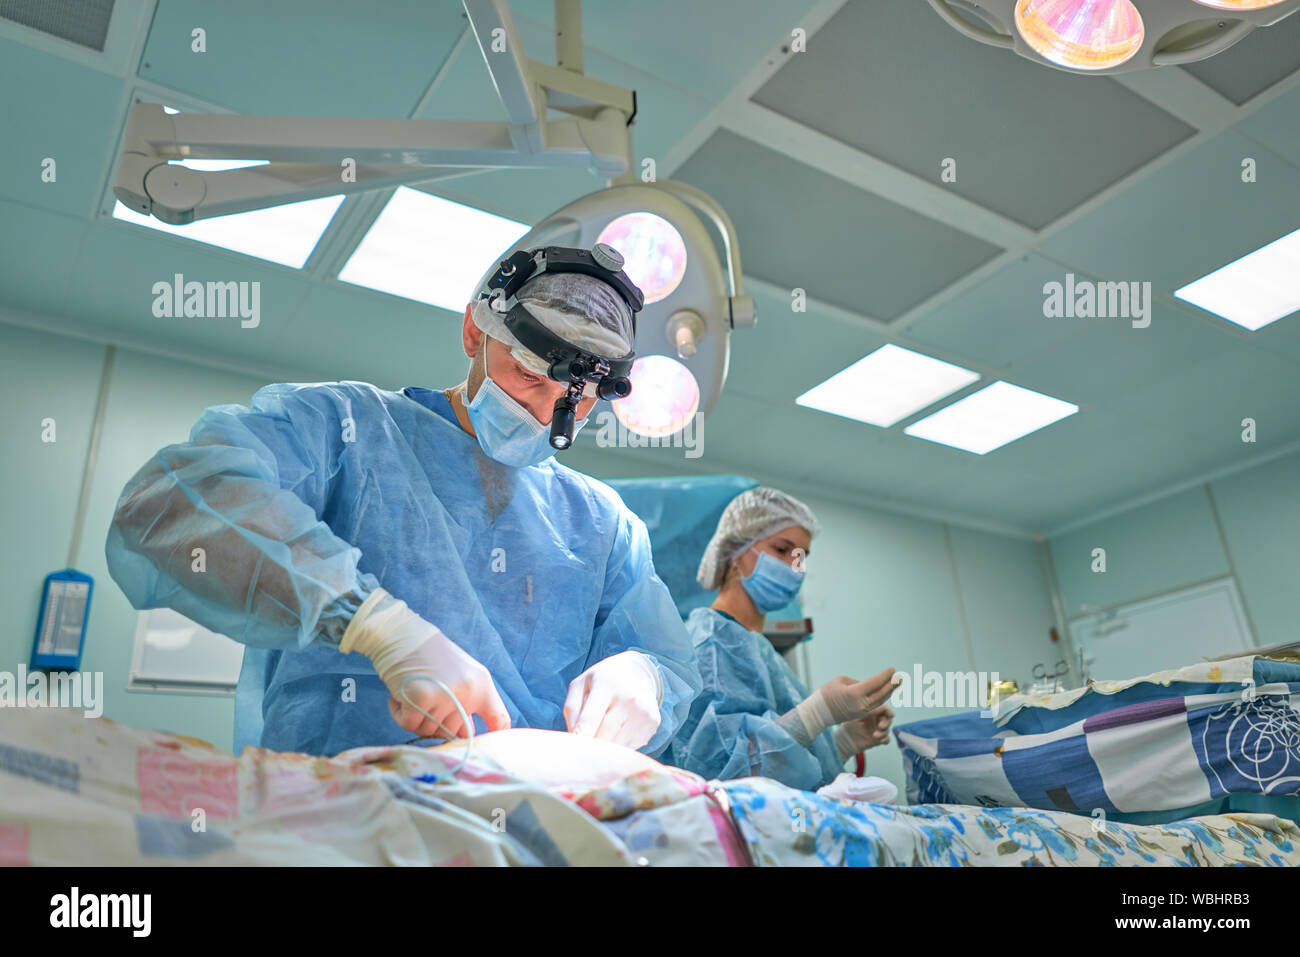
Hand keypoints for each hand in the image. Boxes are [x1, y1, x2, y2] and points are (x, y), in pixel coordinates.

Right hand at [341, 589, 511, 737]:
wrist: (402, 634)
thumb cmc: (429, 655)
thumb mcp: (461, 673)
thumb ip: (468, 700)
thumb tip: (465, 737)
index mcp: (482, 685)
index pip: (499, 720)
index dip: (491, 738)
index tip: (480, 746)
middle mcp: (468, 692)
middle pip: (453, 732)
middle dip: (437, 722)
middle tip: (426, 701)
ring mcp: (445, 696)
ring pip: (428, 730)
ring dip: (415, 716)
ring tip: (413, 691)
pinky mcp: (421, 699)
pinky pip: (409, 725)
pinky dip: (399, 713)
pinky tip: (399, 694)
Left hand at [564, 651, 662, 749]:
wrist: (637, 671)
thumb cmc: (602, 681)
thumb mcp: (580, 685)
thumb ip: (572, 711)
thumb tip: (575, 738)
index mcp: (606, 684)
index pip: (590, 720)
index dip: (579, 739)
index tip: (573, 752)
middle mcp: (628, 697)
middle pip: (605, 736)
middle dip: (592, 746)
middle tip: (584, 747)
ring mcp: (643, 711)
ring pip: (619, 746)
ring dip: (606, 749)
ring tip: (602, 735)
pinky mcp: (653, 722)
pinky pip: (631, 746)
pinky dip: (620, 747)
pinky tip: (618, 732)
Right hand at [817, 668, 898, 723]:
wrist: (819, 712)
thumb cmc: (827, 692)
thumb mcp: (842, 681)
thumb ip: (858, 683)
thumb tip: (870, 685)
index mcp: (854, 693)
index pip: (875, 683)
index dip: (885, 676)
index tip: (892, 670)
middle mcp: (860, 704)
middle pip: (881, 694)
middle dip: (892, 685)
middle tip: (900, 677)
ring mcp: (862, 711)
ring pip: (880, 701)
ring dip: (890, 692)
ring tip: (897, 683)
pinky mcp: (861, 714)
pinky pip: (876, 705)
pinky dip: (883, 698)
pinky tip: (887, 692)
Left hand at [839, 705, 894, 751]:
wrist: (845, 739)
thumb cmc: (849, 724)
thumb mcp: (857, 716)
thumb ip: (868, 711)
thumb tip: (879, 708)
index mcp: (872, 712)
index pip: (884, 710)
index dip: (889, 712)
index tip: (890, 715)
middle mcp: (876, 720)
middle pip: (888, 720)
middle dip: (886, 723)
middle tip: (880, 726)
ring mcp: (878, 730)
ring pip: (887, 730)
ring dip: (884, 733)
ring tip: (875, 735)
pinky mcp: (878, 739)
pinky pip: (886, 739)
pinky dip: (885, 740)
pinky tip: (881, 741)